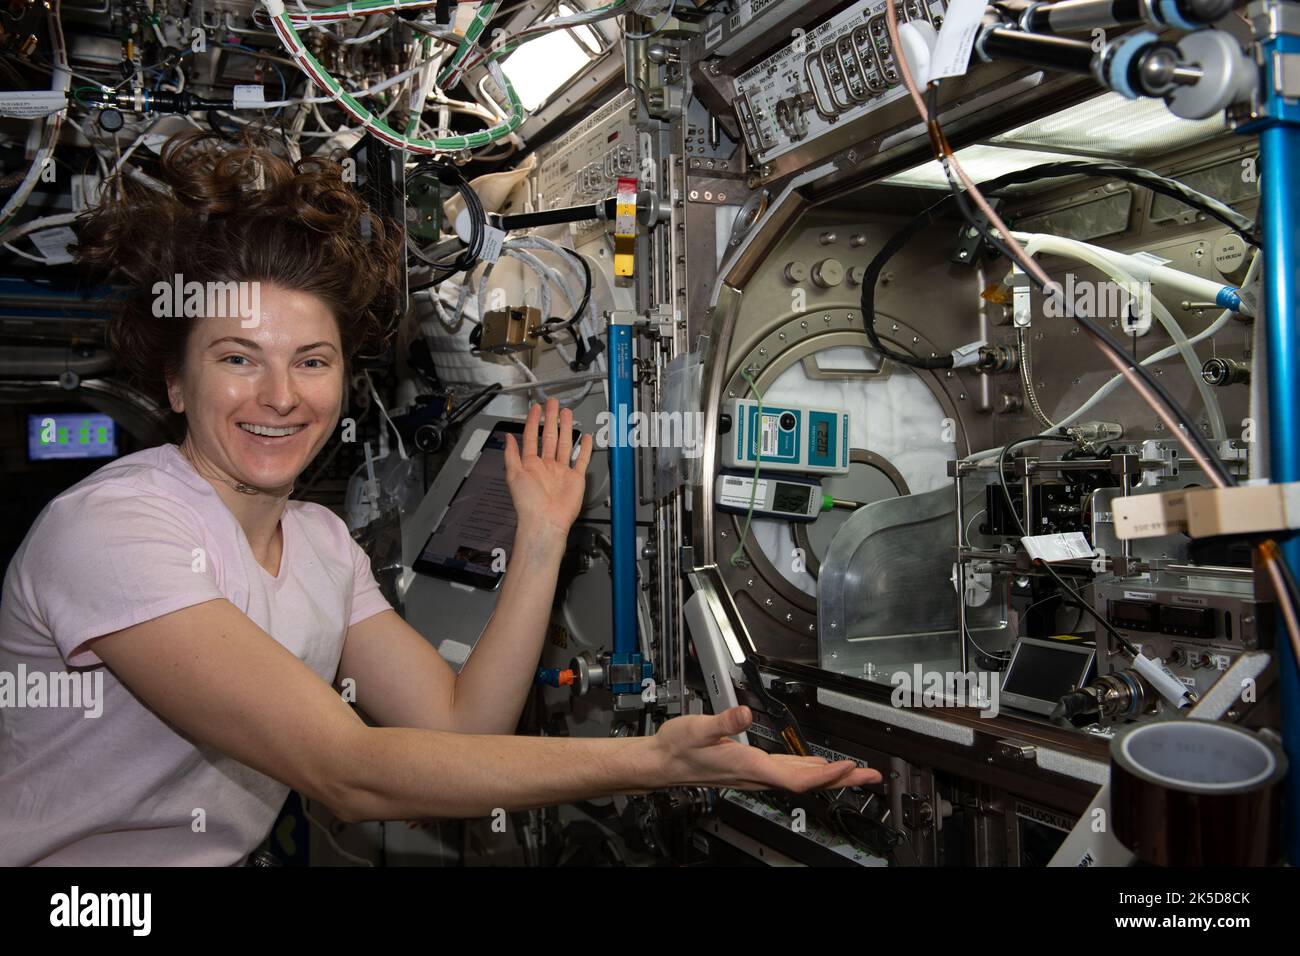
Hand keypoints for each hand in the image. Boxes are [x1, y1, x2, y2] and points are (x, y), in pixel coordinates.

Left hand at [503, 398, 592, 538]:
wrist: (546, 521)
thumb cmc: (528, 503)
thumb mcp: (513, 474)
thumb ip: (511, 454)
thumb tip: (508, 437)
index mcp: (531, 464)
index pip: (532, 437)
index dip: (533, 421)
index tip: (536, 408)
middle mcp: (546, 466)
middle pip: (550, 437)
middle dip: (551, 419)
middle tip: (553, 404)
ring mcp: (561, 471)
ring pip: (565, 444)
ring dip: (566, 428)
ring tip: (568, 414)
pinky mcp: (575, 478)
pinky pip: (581, 460)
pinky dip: (584, 449)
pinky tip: (585, 439)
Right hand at [649, 706, 881, 792]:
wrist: (662, 762)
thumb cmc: (677, 748)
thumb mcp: (698, 728)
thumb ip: (723, 720)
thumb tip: (744, 713)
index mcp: (749, 766)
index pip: (796, 777)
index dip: (824, 775)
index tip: (847, 768)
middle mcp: (757, 774)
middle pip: (807, 782)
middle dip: (841, 779)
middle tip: (871, 775)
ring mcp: (756, 774)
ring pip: (801, 778)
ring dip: (831, 775)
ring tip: (856, 772)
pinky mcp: (752, 768)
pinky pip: (790, 772)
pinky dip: (811, 769)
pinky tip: (819, 764)